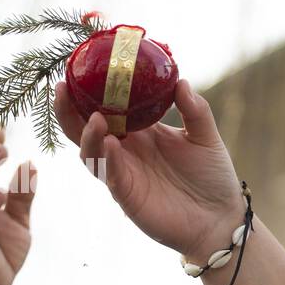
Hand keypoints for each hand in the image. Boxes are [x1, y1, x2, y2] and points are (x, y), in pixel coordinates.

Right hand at [53, 79, 243, 261]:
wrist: (221, 218)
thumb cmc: (212, 177)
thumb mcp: (205, 137)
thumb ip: (195, 110)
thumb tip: (180, 81)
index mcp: (139, 132)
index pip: (105, 107)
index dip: (89, 90)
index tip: (81, 66)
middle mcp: (124, 151)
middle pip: (84, 128)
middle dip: (68, 110)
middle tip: (63, 87)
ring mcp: (123, 173)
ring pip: (90, 152)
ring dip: (88, 134)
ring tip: (95, 117)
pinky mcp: (127, 196)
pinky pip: (111, 176)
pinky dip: (109, 159)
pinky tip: (112, 143)